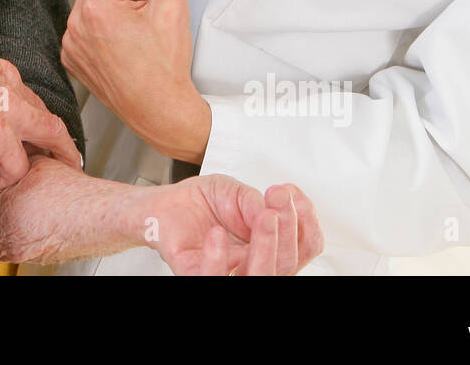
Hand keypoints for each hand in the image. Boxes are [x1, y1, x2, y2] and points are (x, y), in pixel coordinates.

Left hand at [62, 0, 208, 161]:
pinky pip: (83, 17)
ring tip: (143, 3)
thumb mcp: (173, 7)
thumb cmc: (166, 67)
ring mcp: (70, 40)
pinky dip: (103, 10)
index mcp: (99, 8)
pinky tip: (128, 23)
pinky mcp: (71, 54)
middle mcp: (76, 23)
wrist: (159, 113)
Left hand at [139, 177, 324, 275]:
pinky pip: (213, 278)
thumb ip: (255, 202)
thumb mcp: (234, 190)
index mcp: (269, 244)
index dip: (306, 221)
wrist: (163, 204)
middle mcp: (254, 262)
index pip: (305, 246)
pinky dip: (217, 259)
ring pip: (261, 276)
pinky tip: (216, 233)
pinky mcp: (197, 275)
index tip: (291, 193)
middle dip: (288, 227)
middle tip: (277, 197)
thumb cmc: (201, 201)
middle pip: (288, 263)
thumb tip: (275, 210)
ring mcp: (229, 271)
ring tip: (263, 215)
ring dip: (267, 245)